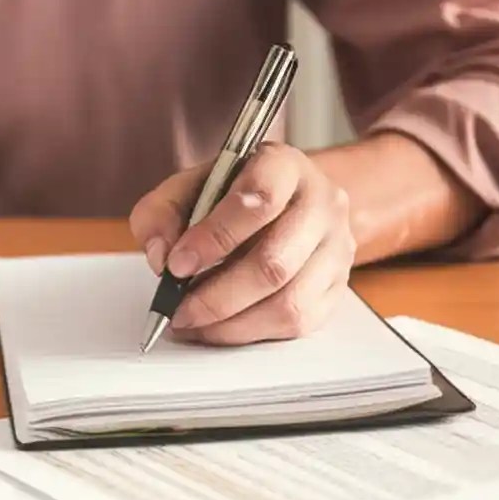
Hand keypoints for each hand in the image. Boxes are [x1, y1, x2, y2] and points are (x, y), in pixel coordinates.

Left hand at [129, 142, 356, 344]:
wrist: (286, 199)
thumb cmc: (231, 194)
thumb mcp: (187, 187)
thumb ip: (161, 213)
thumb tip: (161, 257)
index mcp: (282, 166)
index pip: (259, 201)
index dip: (215, 238)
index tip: (177, 264)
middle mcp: (320, 203)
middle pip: (273, 263)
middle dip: (216, 296)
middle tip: (178, 309)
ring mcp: (336, 246)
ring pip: (288, 302)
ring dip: (231, 323)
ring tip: (193, 323)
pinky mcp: (338, 285)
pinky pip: (298, 323)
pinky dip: (251, 333)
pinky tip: (220, 328)